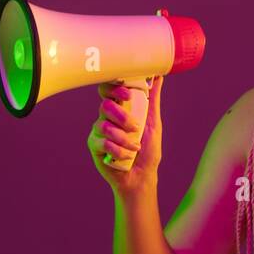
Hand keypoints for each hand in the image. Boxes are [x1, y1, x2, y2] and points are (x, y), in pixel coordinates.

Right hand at [87, 74, 164, 193]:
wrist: (141, 176)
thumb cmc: (147, 150)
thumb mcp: (153, 123)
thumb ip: (153, 100)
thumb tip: (159, 76)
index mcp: (120, 109)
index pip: (109, 90)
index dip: (114, 89)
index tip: (128, 94)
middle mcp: (107, 117)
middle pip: (104, 106)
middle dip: (121, 116)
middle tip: (135, 127)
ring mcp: (99, 132)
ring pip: (103, 125)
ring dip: (123, 138)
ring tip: (135, 147)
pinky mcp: (94, 146)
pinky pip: (101, 142)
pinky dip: (118, 150)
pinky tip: (126, 156)